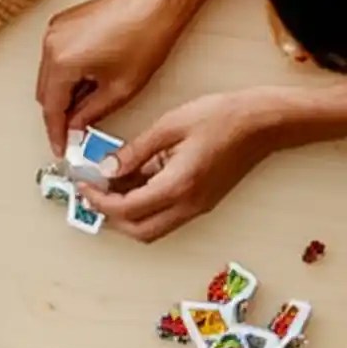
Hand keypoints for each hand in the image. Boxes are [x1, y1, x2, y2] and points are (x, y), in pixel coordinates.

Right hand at [37, 0, 186, 156]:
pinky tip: (89, 80)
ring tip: (88, 104)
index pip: (51, 109)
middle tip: (75, 132)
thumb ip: (91, 114)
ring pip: (50, 75)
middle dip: (59, 113)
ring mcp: (55, 31)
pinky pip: (56, 57)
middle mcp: (51, 44)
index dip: (56, 133)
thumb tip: (77, 127)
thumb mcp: (121, 89)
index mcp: (62, 61)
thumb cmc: (147, 32)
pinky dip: (67, 73)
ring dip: (64, 93)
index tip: (61, 147)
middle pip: (45, 92)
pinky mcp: (64, 23)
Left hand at [77, 90, 279, 242]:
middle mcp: (188, 204)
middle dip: (109, 216)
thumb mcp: (169, 126)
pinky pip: (166, 215)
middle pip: (138, 230)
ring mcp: (197, 206)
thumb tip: (106, 168)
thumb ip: (134, 151)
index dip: (98, 201)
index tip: (82, 185)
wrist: (265, 122)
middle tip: (91, 192)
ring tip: (108, 186)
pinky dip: (144, 207)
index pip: (125, 210)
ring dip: (126, 215)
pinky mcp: (201, 201)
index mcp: (178, 185)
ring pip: (152, 227)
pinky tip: (132, 182)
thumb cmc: (222, 117)